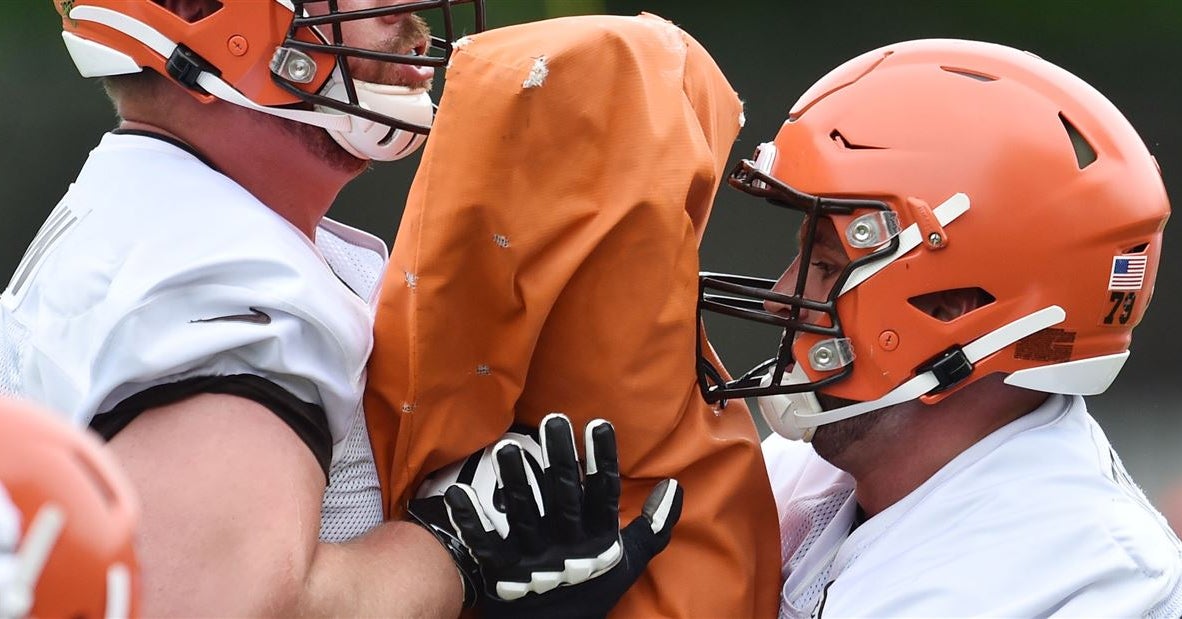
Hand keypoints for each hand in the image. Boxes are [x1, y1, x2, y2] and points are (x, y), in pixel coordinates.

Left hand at [444, 414, 682, 618]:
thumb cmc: (591, 587)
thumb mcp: (629, 562)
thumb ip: (653, 526)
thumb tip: (674, 486)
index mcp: (597, 541)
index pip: (603, 494)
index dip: (602, 460)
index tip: (599, 424)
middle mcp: (566, 547)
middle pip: (563, 497)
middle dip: (558, 458)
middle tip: (553, 420)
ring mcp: (532, 559)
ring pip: (524, 514)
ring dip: (515, 481)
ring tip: (509, 447)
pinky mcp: (502, 572)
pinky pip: (484, 545)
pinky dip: (469, 522)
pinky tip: (456, 493)